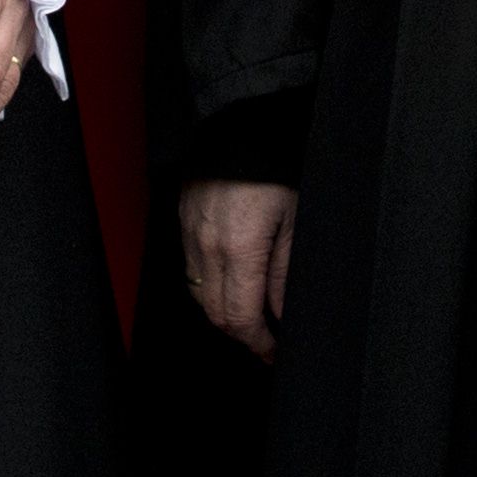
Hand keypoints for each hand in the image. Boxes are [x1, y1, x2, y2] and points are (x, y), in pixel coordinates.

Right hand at [183, 179, 296, 356]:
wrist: (239, 126)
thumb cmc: (275, 169)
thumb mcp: (294, 223)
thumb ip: (284, 274)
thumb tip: (281, 314)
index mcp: (239, 249)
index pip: (241, 317)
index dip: (259, 343)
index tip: (274, 350)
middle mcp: (207, 247)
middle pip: (216, 314)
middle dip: (242, 333)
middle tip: (266, 340)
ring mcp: (190, 234)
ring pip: (199, 295)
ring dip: (224, 311)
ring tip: (251, 313)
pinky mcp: (182, 222)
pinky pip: (191, 269)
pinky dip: (209, 286)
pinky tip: (232, 282)